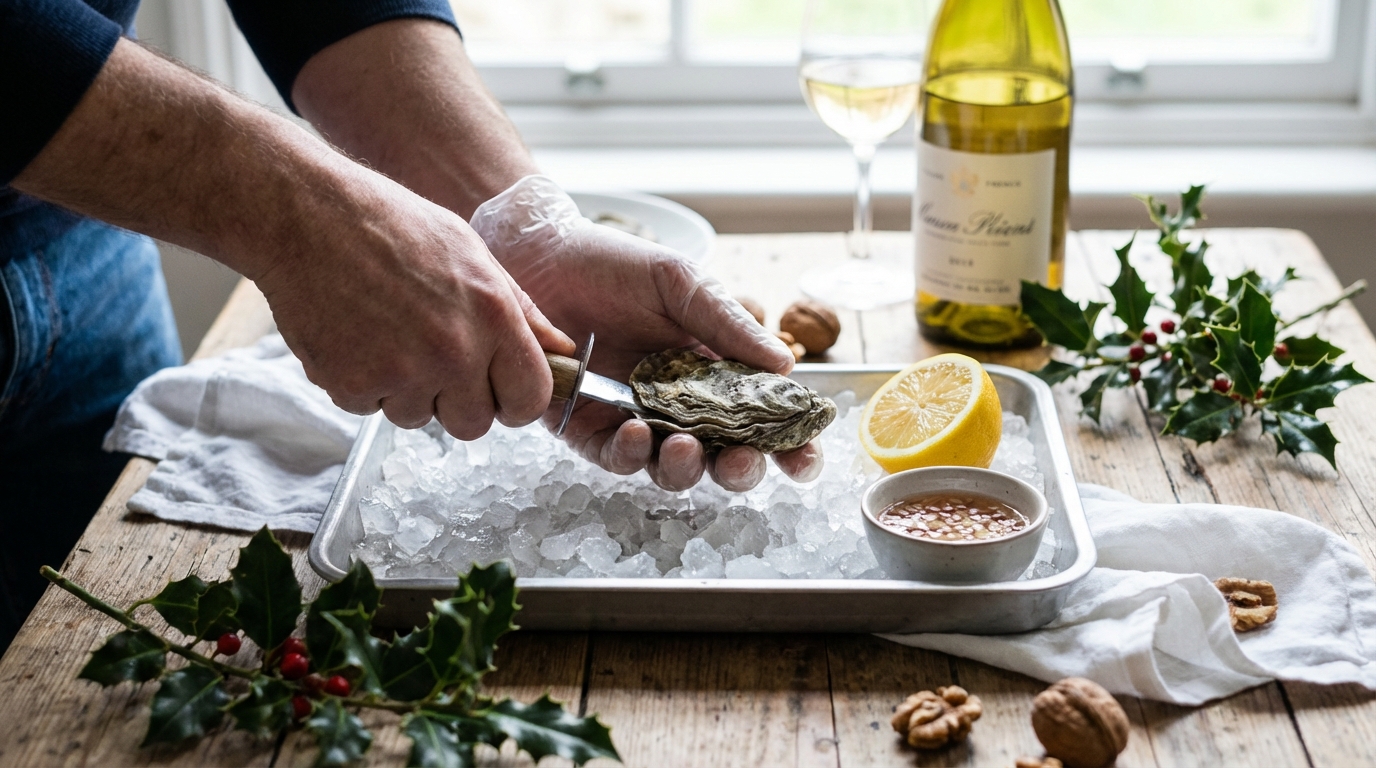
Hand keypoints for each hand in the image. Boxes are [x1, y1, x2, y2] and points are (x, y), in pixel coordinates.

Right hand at [257, 175, 574, 437]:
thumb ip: (520, 310)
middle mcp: (452, 352)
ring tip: (390, 334)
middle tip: (437, 362)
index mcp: (493, 317)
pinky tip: (357, 336)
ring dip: (408, 390)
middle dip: (460, 403)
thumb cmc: (392, 224)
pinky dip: (364, 383)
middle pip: (475, 425)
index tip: (501, 392)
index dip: (516, 401)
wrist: (307, 215)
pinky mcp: (351, 386)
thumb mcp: (473, 253)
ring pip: (419, 418)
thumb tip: (561, 350)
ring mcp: (400, 374)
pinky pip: (371, 408)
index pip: (530, 400)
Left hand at [470, 175, 823, 490]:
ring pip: (671, 470)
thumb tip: (786, 364)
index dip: (788, 446)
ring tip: (682, 446)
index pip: (760, 420)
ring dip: (685, 469)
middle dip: (739, 470)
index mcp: (714, 372)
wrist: (540, 254)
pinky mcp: (587, 428)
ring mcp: (635, 420)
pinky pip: (615, 458)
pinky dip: (630, 455)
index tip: (804, 459)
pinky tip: (635, 431)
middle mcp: (679, 406)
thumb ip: (728, 323)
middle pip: (721, 457)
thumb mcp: (680, 284)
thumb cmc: (614, 264)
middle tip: (738, 461)